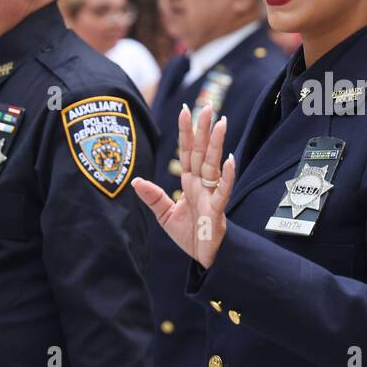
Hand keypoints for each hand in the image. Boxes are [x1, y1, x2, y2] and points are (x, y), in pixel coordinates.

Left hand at [132, 104, 235, 269]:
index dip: (185, 132)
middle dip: (203, 130)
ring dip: (216, 145)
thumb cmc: (190, 236)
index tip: (184, 110)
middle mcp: (201, 185)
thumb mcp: (164, 216)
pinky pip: (223, 191)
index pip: (187, 152)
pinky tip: (231, 160)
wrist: (204, 258)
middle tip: (207, 107)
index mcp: (189, 183)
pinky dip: (228, 176)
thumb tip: (136, 181)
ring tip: (221, 124)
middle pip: (201, 153)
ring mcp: (211, 195)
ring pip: (213, 165)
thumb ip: (153, 197)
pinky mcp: (217, 211)